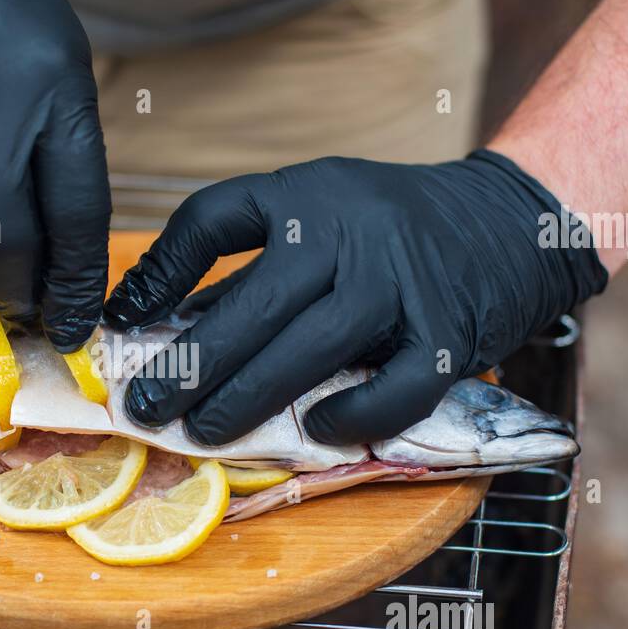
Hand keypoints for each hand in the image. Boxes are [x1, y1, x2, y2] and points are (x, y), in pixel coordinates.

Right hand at [0, 0, 110, 349]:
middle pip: (0, 240)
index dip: (74, 285)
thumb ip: (64, 175)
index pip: (72, 218)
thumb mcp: (64, 85)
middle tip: (23, 306)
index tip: (74, 321)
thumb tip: (58, 277)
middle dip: (16, 289)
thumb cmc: (10, 30)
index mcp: (50, 93)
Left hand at [103, 152, 607, 444]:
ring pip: (310, 352)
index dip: (159, 270)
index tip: (119, 318)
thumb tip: (158, 321)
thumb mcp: (315, 209)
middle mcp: (350, 235)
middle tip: (144, 408)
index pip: (214, 219)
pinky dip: (351, 415)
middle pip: (253, 305)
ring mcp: (401, 285)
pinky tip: (315, 429)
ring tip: (199, 432)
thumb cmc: (388, 224)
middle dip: (189, 365)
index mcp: (306, 196)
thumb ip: (246, 257)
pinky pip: (393, 390)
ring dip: (247, 399)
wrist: (508, 219)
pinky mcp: (447, 334)